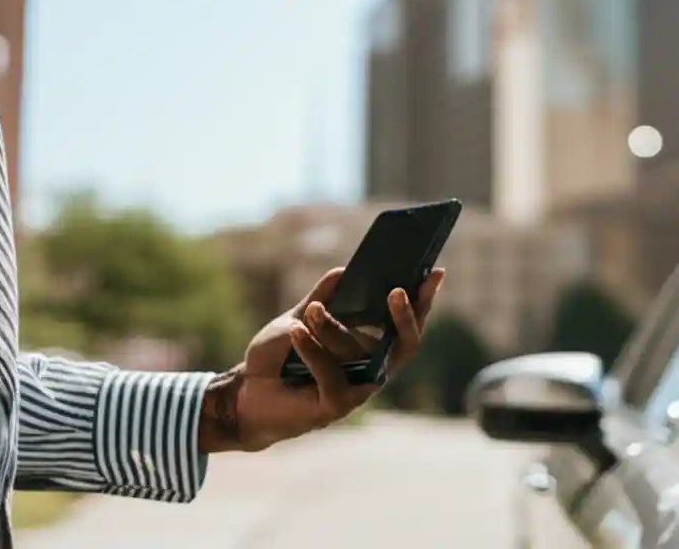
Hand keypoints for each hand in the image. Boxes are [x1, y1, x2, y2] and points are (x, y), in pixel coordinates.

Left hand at [198, 267, 445, 452]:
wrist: (243, 393)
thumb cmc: (275, 358)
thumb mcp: (297, 318)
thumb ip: (321, 298)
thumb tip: (344, 271)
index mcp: (368, 347)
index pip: (404, 323)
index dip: (423, 300)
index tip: (435, 271)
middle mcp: (371, 370)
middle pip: (404, 344)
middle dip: (406, 317)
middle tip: (396, 291)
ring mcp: (357, 391)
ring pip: (357, 353)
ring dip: (334, 328)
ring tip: (312, 311)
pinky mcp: (336, 407)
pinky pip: (332, 375)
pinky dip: (313, 351)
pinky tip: (296, 333)